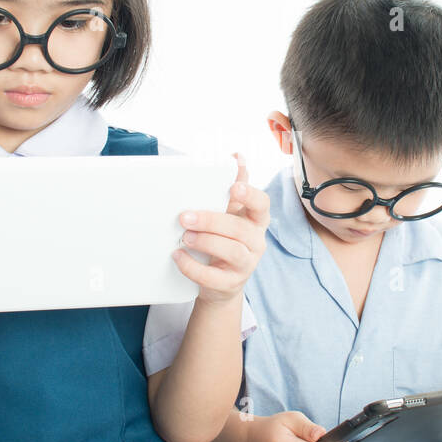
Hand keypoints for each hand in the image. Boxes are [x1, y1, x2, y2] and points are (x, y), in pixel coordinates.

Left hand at [171, 152, 269, 304]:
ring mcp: (246, 264)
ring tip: (184, 236)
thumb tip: (237, 157)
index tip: (234, 188)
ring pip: (232, 251)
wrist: (218, 284)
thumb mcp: (229, 214)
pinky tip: (179, 256)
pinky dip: (193, 267)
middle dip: (212, 221)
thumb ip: (233, 187)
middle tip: (185, 217)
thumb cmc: (223, 241)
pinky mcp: (230, 284)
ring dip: (205, 241)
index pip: (262, 205)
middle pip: (240, 229)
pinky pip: (214, 277)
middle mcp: (256, 242)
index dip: (250, 196)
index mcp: (256, 221)